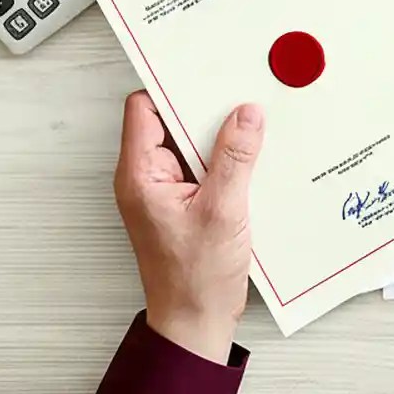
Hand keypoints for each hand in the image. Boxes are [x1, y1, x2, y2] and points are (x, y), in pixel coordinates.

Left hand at [114, 91, 264, 363]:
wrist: (196, 320)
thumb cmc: (195, 278)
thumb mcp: (223, 210)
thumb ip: (235, 157)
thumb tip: (246, 113)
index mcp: (140, 175)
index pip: (144, 109)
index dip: (171, 87)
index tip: (204, 73)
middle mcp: (148, 179)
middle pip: (171, 122)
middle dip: (206, 111)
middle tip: (239, 99)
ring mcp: (167, 191)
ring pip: (192, 144)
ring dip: (221, 138)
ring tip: (252, 131)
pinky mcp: (187, 202)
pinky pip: (205, 167)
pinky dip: (228, 161)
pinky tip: (253, 162)